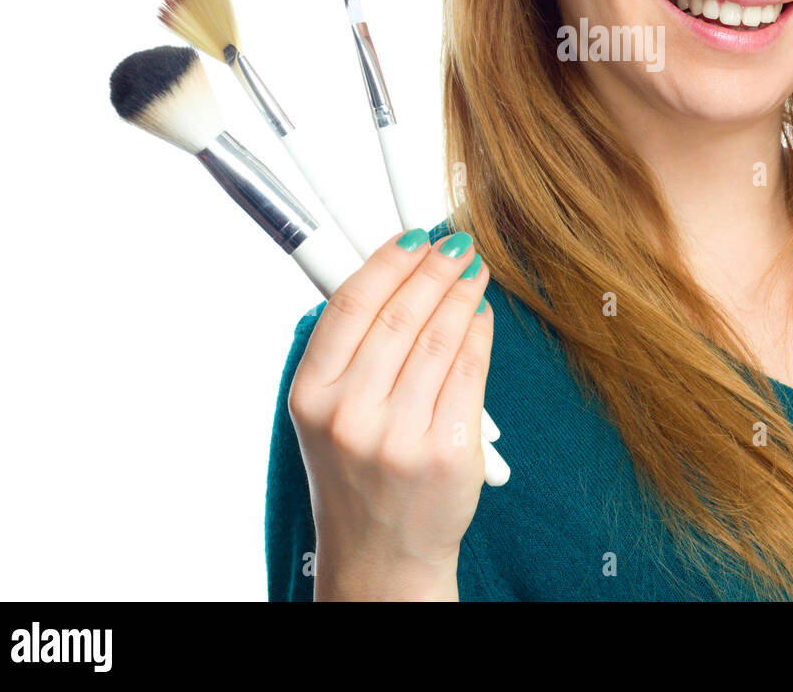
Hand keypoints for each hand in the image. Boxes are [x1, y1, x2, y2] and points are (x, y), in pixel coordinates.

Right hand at [287, 228, 492, 598]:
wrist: (380, 557)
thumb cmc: (356, 474)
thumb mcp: (327, 412)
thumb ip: (352, 348)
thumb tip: (401, 270)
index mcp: (312, 396)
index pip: (351, 305)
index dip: (388, 259)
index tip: (414, 235)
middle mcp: (351, 415)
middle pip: (401, 314)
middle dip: (435, 267)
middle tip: (457, 243)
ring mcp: (400, 435)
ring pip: (441, 337)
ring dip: (463, 292)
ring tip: (474, 270)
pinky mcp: (448, 451)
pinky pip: (471, 371)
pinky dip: (479, 332)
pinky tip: (480, 313)